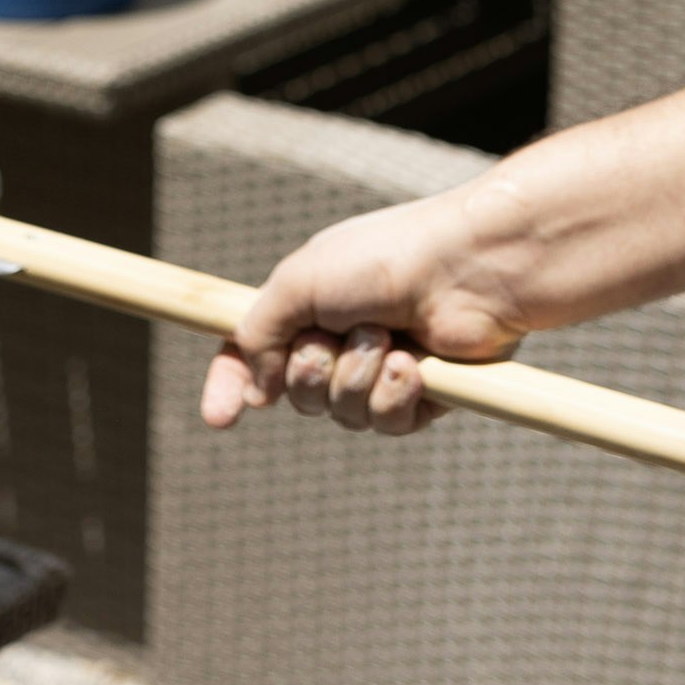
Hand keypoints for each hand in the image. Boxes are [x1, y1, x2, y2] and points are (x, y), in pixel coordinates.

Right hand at [197, 187, 530, 437]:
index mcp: (311, 303)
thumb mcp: (298, 281)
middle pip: (298, 394)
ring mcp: (383, 368)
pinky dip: (394, 396)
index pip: (257, 353)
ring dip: (357, 378)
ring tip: (387, 340)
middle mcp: (343, 337)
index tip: (219, 419)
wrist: (465, 272)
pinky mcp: (423, 394)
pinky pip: (386, 424)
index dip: (233, 384)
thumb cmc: (383, 261)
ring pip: (341, 414)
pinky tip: (415, 365)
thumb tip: (256, 389)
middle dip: (312, 372)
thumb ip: (257, 330)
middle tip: (337, 337)